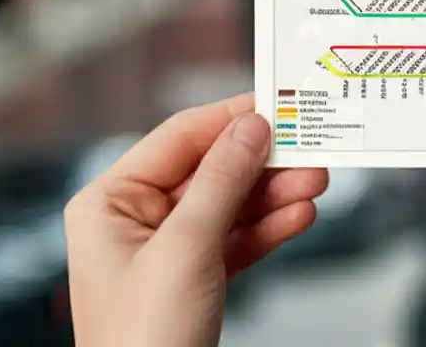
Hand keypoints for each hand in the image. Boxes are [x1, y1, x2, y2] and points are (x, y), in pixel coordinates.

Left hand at [64, 94, 327, 346]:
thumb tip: (250, 127)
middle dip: (263, 163)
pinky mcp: (194, 277)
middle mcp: (133, 220)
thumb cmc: (142, 339)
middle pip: (211, 171)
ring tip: (317, 183)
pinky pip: (237, 239)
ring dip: (275, 195)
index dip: (230, 118)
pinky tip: (299, 216)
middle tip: (311, 150)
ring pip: (230, 205)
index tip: (277, 102)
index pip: (178, 138)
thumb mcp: (185, 248)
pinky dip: (268, 228)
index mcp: (108, 201)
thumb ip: (222, 181)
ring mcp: (165, 250)